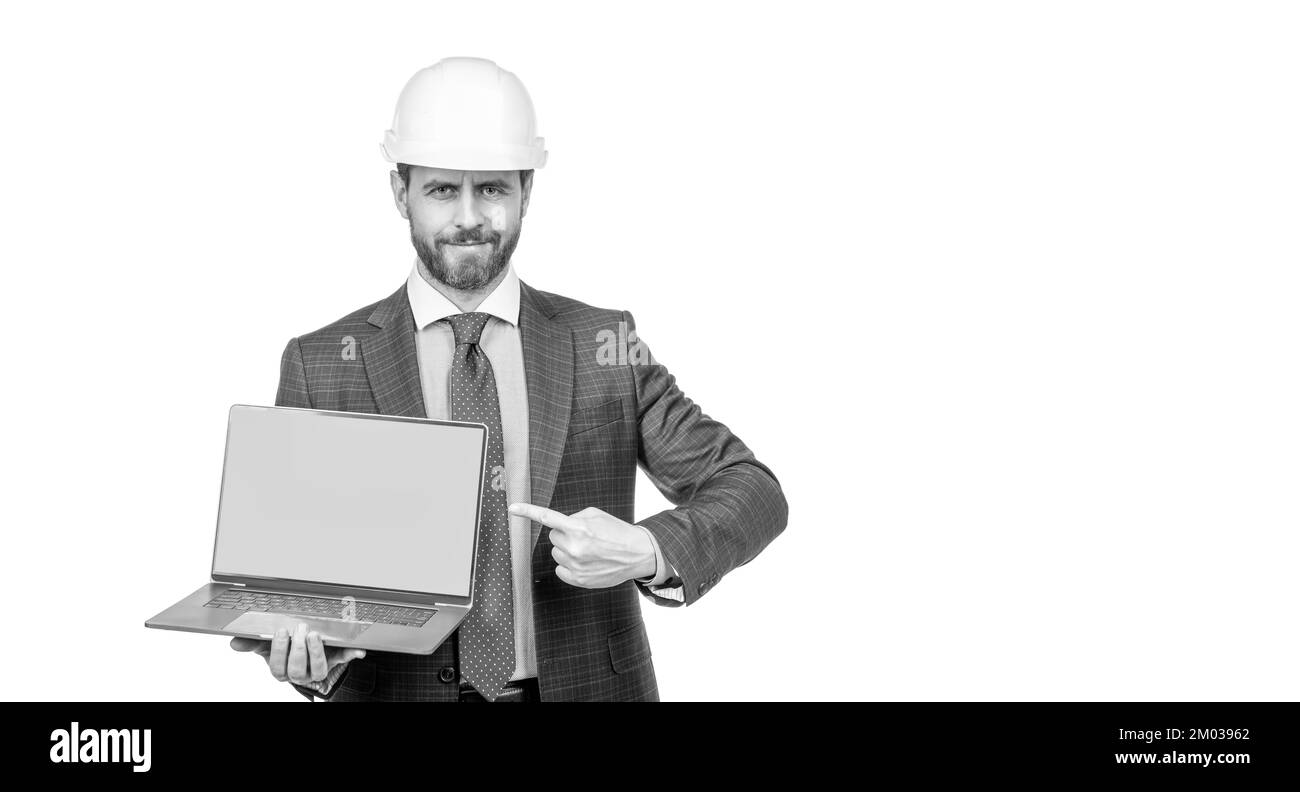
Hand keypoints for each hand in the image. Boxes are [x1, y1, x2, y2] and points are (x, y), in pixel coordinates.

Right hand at [230, 622, 365, 689]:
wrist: (306, 652)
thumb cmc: (284, 648)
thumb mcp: (266, 644)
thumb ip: (252, 643)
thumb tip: (234, 643)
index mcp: (282, 670)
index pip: (278, 668)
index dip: (279, 651)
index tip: (281, 631)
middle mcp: (300, 674)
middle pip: (298, 670)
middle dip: (298, 650)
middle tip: (300, 628)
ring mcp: (319, 669)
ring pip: (319, 670)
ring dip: (317, 652)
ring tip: (315, 635)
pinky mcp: (336, 660)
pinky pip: (345, 660)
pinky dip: (352, 654)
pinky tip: (358, 649)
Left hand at [509, 503, 656, 588]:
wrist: (637, 554)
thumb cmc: (617, 532)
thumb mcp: (597, 515)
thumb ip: (574, 517)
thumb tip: (560, 525)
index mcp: (579, 528)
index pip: (547, 517)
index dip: (527, 511)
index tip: (512, 508)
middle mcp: (575, 547)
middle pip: (553, 537)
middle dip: (564, 535)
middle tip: (584, 536)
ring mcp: (576, 566)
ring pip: (556, 553)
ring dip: (567, 550)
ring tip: (588, 550)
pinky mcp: (578, 580)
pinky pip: (560, 569)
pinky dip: (569, 565)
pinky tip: (585, 562)